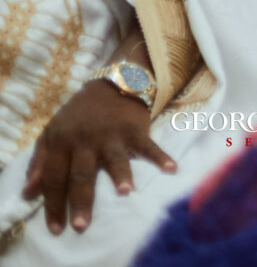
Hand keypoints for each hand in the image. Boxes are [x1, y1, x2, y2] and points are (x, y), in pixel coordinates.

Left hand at [23, 80, 174, 234]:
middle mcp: (86, 140)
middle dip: (81, 201)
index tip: (56, 229)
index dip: (53, 204)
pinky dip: (161, 157)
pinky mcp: (136, 130)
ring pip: (114, 159)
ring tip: (124, 192)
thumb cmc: (80, 115)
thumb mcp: (52, 133)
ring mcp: (112, 135)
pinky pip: (149, 146)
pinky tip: (171, 168)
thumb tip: (29, 193)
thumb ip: (39, 162)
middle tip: (81, 225)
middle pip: (82, 175)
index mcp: (62, 142)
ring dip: (121, 175)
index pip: (54, 177)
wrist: (113, 84)